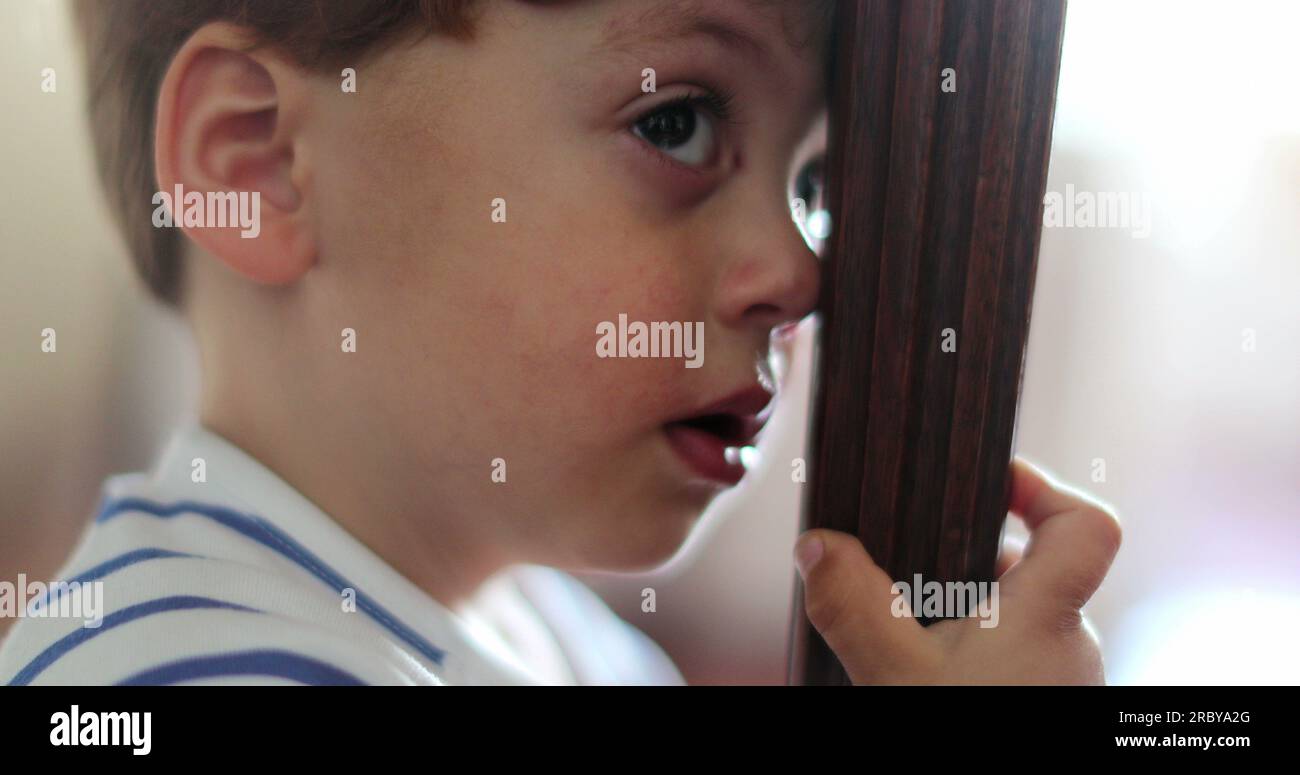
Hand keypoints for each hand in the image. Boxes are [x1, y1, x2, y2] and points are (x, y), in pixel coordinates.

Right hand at [793, 457, 1121, 683]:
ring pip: (1013, 623)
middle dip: (961, 566)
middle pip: (1028, 571)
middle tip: (901, 572)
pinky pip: (1009, 664)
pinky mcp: (1040, 707)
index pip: (1088, 524)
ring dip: (959, 619)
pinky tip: (920, 676)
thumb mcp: (893, 673)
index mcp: (1049, 615)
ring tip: (900, 633)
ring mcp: (1059, 683)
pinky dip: (967, 659)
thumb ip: (852, 603)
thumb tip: (817, 546)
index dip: (1044, 487)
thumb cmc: (958, 744)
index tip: (990, 480)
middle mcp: (1069, 646)